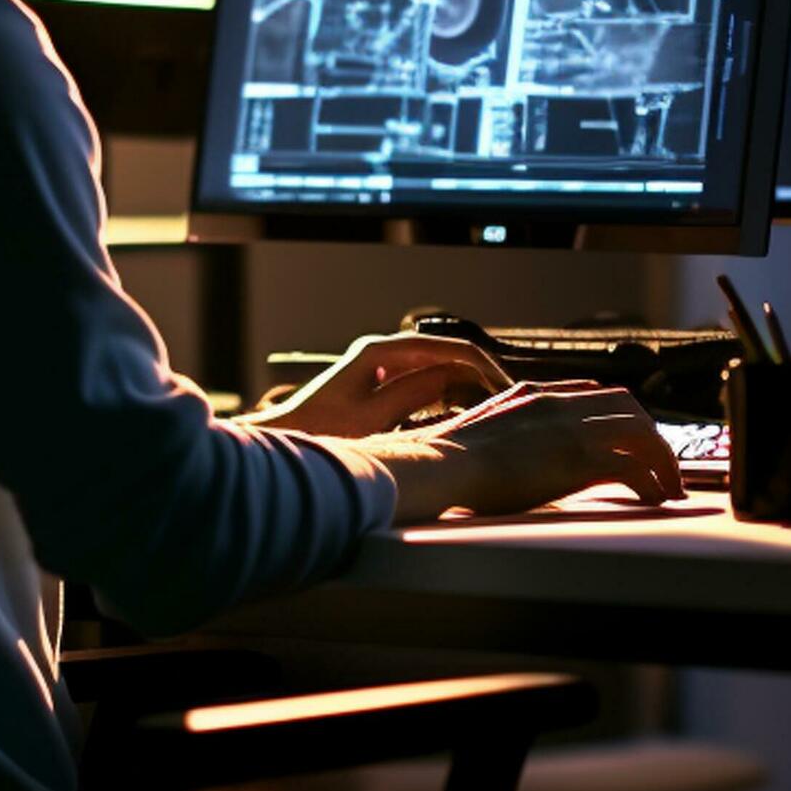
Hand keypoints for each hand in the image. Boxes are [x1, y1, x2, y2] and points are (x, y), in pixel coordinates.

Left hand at [239, 331, 510, 438]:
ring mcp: (381, 366)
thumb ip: (414, 392)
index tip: (506, 388)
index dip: (482, 366)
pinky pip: (422, 383)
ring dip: (463, 385)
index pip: (448, 348)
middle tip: (505, 402)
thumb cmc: (322, 431)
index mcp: (382, 350)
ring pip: (437, 368)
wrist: (284, 442)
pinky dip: (444, 394)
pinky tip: (456, 414)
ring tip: (488, 409)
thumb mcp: (373, 416)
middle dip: (477, 375)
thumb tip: (455, 375)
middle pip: (446, 354)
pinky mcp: (379, 385)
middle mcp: (382, 351)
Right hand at [368, 380, 685, 521]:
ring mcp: (572, 428)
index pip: (595, 393)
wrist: (439, 465)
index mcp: (535, 394)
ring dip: (662, 459)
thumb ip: (507, 433)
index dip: (620, 417)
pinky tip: (653, 500)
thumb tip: (512, 457)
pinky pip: (633, 466)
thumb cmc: (447, 461)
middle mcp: (559, 403)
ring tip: (668, 487)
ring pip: (641, 431)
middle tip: (660, 465)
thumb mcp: (482, 431)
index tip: (630, 440)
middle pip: (628, 406)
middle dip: (650, 435)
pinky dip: (651, 482)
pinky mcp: (579, 459)